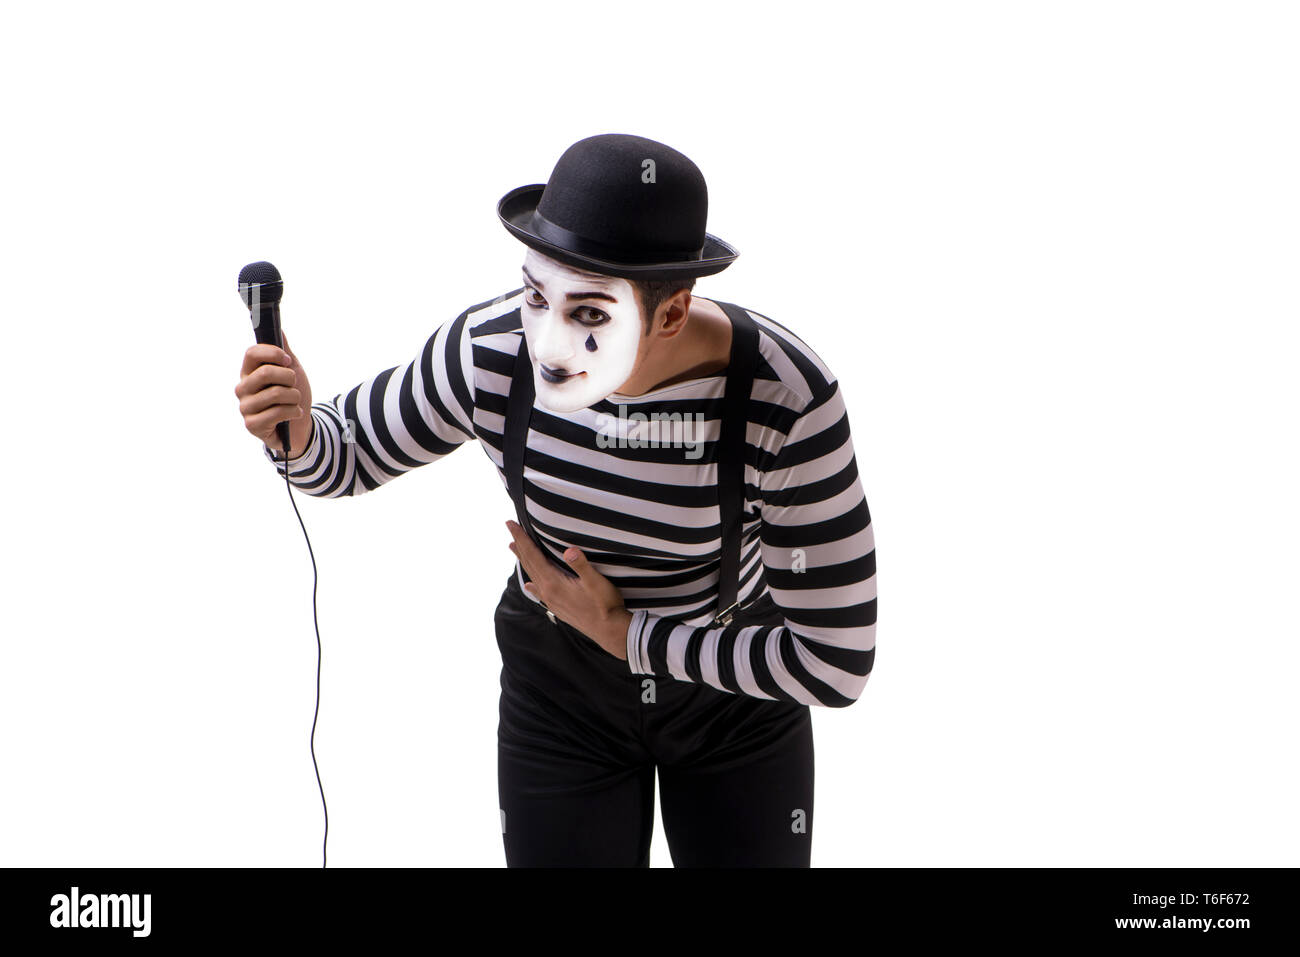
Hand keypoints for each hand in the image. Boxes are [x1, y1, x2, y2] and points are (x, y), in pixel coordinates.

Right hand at [235, 331, 313, 456]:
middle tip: (294, 385)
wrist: (301, 426)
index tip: (287, 360)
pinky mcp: (252, 425)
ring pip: (276, 393)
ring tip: (295, 402)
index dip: (272, 353)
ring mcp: (245, 407)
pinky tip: (294, 414)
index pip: (251, 353)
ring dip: (295, 397)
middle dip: (289, 378)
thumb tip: (279, 329)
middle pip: (265, 373)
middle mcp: (243, 388)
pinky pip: (277, 412)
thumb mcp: (292, 371)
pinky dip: (294, 412)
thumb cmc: (292, 397)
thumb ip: (284, 352)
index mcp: (249, 372)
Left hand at [505, 519, 631, 659]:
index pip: (532, 555)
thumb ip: (582, 565)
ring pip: (533, 575)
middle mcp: (548, 592)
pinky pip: (539, 591)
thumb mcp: (596, 582)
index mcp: (554, 583)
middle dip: (519, 545)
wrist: (610, 632)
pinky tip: (529, 586)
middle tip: (509, 528)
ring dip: (524, 560)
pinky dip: (532, 583)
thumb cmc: (606, 605)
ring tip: (515, 549)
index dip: (522, 538)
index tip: (510, 524)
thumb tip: (569, 550)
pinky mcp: (558, 608)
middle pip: (529, 563)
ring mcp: (552, 601)